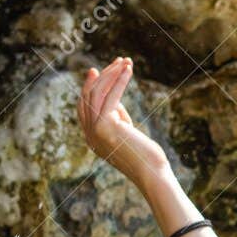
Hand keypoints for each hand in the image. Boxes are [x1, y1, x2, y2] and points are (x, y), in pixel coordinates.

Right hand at [77, 56, 168, 187]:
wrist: (152, 175)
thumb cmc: (146, 158)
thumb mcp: (127, 135)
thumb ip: (118, 119)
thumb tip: (116, 100)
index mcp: (92, 139)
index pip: (84, 107)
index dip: (89, 87)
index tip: (97, 71)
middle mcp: (89, 134)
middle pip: (90, 96)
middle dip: (104, 76)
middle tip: (117, 62)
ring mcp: (95, 130)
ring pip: (98, 93)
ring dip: (112, 74)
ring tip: (125, 61)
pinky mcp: (106, 125)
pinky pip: (111, 96)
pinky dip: (120, 80)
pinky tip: (128, 69)